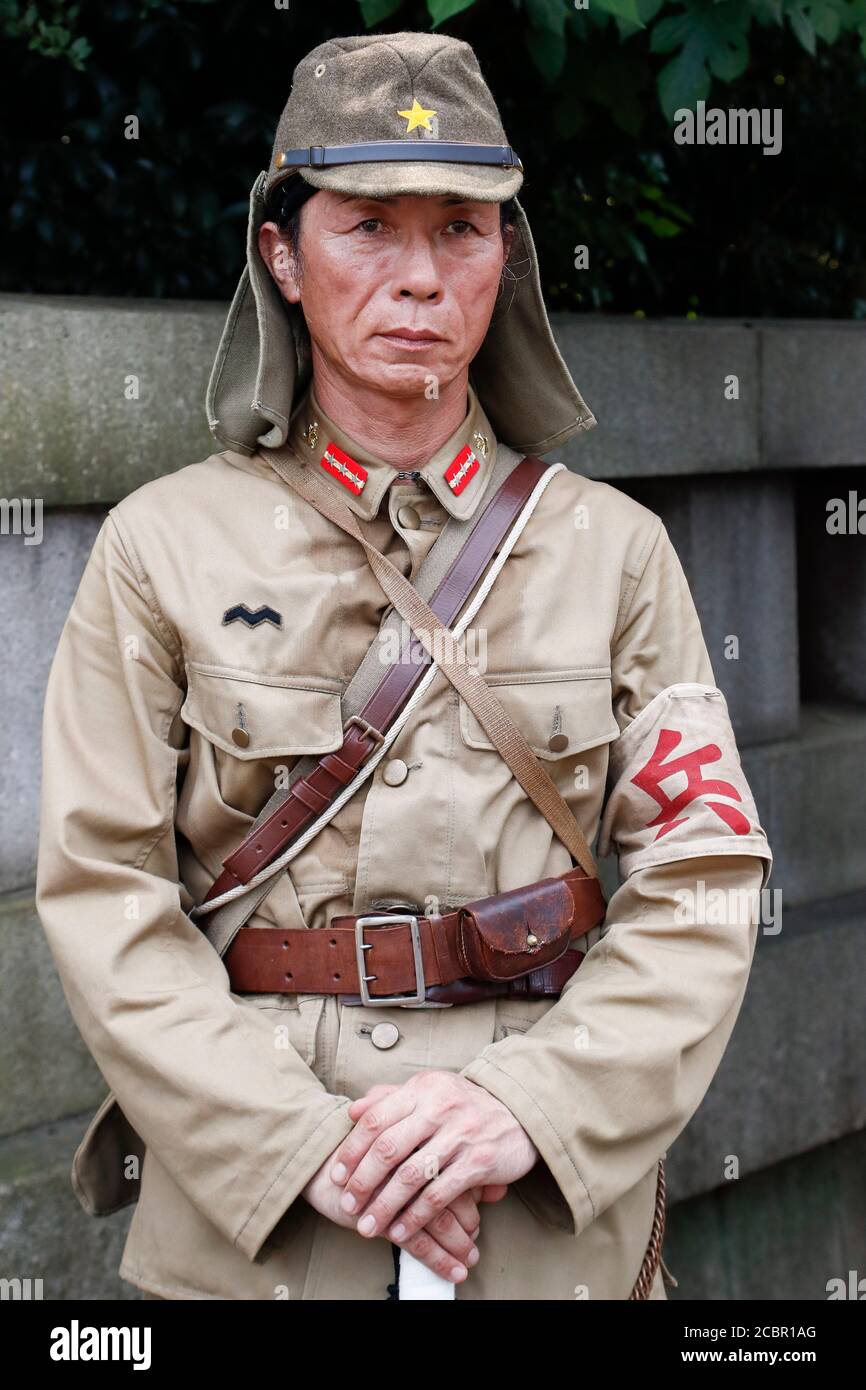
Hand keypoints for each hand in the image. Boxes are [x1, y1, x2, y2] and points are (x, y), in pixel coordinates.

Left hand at [301, 1086, 493, 1283]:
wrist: (519, 1114)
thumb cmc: (465, 1105)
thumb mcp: (430, 1091)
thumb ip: (391, 1098)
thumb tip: (353, 1111)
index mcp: (423, 1088)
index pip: (377, 1118)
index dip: (353, 1149)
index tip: (336, 1174)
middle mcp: (439, 1108)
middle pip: (389, 1148)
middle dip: (362, 1181)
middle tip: (347, 1205)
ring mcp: (460, 1135)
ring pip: (411, 1176)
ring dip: (385, 1206)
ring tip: (368, 1227)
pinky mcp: (479, 1162)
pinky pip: (439, 1194)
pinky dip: (415, 1216)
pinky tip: (400, 1231)